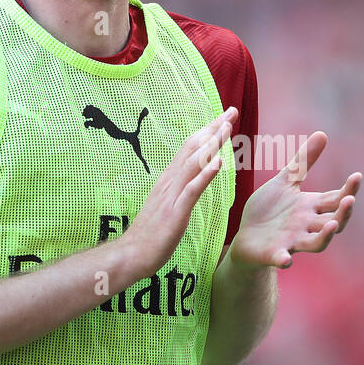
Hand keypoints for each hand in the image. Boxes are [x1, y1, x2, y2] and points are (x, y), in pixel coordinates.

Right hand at [122, 106, 235, 276]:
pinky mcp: (175, 212)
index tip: (224, 118)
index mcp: (169, 179)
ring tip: (226, 128)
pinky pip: (192, 190)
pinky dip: (205, 175)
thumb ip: (179, 188)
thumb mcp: (168, 204)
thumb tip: (191, 178)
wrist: (132, 254)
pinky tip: (217, 162)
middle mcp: (170, 181)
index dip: (208, 131)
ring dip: (211, 144)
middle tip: (231, 111)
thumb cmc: (151, 233)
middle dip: (213, 129)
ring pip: (193, 163)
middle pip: (193, 148)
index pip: (190, 148)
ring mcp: (172, 195)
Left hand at [230, 131, 359, 268]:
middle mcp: (306, 226)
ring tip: (332, 225)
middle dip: (343, 213)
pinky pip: (282, 258)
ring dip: (326, 236)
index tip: (357, 176)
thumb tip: (323, 133)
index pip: (335, 199)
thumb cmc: (269, 210)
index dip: (348, 190)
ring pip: (316, 243)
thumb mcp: (285, 182)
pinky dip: (284, 259)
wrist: (246, 237)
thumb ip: (303, 162)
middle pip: (333, 221)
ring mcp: (292, 241)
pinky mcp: (274, 254)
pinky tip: (286, 259)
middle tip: (350, 200)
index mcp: (310, 207)